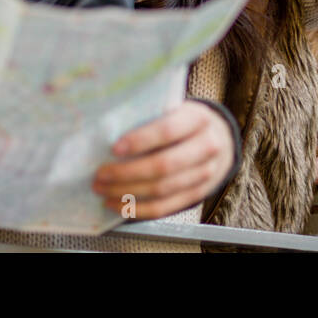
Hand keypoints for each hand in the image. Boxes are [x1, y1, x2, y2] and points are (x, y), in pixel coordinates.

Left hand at [92, 100, 234, 219]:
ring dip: (127, 192)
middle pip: (163, 165)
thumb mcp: (174, 108)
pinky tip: (117, 204)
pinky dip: (138, 209)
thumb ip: (150, 115)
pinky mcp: (198, 194)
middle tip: (100, 174)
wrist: (217, 138)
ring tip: (102, 189)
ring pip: (162, 189)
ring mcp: (205, 173)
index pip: (168, 130)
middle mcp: (207, 146)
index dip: (140, 140)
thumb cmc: (183, 121)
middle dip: (126, 173)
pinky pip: (165, 207)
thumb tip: (106, 127)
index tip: (114, 148)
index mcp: (198, 119)